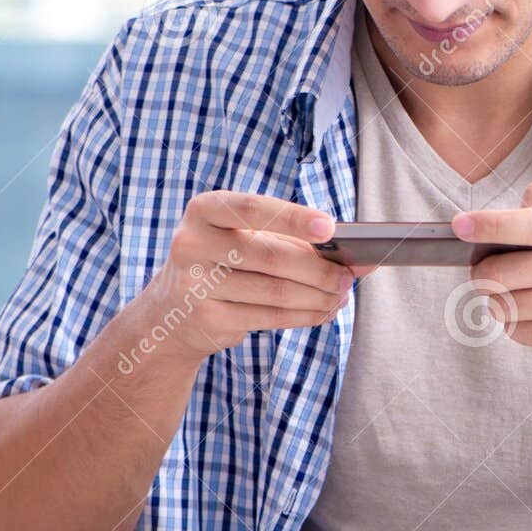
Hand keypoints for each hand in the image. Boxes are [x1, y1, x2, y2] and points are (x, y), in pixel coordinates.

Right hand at [134, 191, 373, 366]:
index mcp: (204, 210)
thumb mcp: (249, 239)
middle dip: (319, 269)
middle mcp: (192, 244)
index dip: (293, 218)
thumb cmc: (227, 262)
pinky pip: (270, 318)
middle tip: (349, 275)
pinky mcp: (207, 320)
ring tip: (341, 294)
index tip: (329, 227)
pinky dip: (305, 315)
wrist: (172, 311)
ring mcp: (195, 286)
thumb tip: (359, 261)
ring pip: (276, 292)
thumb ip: (297, 241)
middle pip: (271, 257)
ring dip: (318, 296)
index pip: (252, 209)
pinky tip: (323, 311)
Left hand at [453, 180, 531, 368]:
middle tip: (481, 273)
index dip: (492, 225)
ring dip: (496, 301)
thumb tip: (501, 215)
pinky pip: (521, 331)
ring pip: (508, 304)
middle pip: (507, 270)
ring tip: (509, 295)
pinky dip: (515, 325)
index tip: (460, 226)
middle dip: (482, 273)